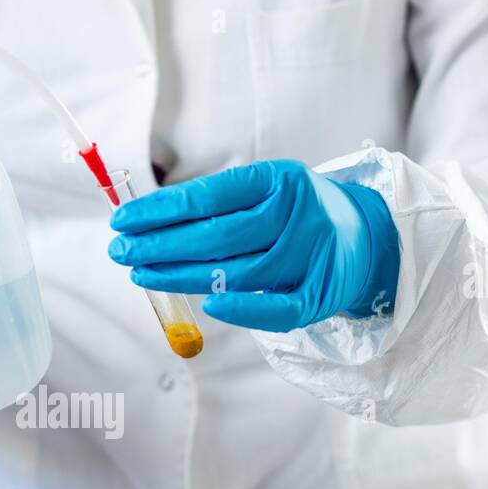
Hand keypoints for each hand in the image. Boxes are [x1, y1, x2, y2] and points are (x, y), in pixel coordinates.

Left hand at [107, 160, 398, 332]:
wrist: (366, 236)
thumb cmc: (297, 214)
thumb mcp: (265, 190)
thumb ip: (216, 205)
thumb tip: (146, 222)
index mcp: (278, 180)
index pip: (207, 196)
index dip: (160, 211)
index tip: (123, 220)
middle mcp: (295, 215)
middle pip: (215, 236)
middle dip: (160, 245)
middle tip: (120, 251)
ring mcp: (308, 256)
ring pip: (235, 272)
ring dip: (181, 276)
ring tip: (141, 273)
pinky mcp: (318, 295)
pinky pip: (277, 308)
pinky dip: (243, 308)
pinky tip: (207, 304)